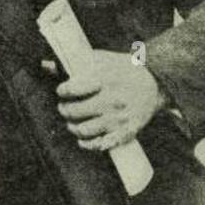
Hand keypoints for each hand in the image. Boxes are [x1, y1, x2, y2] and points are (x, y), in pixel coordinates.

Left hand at [42, 50, 160, 151]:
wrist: (157, 82)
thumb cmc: (125, 69)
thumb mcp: (103, 59)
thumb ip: (77, 62)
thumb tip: (47, 65)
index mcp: (104, 80)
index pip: (71, 90)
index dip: (62, 91)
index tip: (62, 91)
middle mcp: (110, 100)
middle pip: (74, 112)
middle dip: (64, 110)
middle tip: (65, 107)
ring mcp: (118, 118)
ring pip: (83, 130)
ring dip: (73, 127)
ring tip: (72, 122)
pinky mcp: (126, 131)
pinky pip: (101, 144)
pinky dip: (88, 145)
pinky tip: (83, 140)